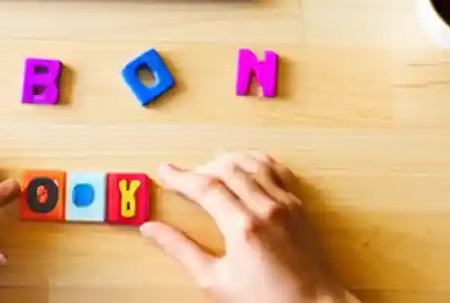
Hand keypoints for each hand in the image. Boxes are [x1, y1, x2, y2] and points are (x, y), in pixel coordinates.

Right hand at [140, 152, 355, 302]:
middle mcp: (266, 206)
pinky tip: (247, 167)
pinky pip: (277, 168)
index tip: (164, 171)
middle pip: (227, 167)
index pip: (205, 186)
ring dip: (227, 160)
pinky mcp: (299, 204)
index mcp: (242, 226)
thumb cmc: (264, 300)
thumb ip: (181, 250)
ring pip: (252, 162)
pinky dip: (257, 161)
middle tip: (185, 178)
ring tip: (211, 169)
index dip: (181, 176)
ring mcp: (286, 202)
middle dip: (201, 168)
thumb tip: (151, 229)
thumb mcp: (215, 280)